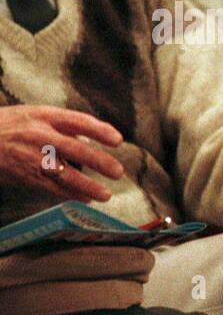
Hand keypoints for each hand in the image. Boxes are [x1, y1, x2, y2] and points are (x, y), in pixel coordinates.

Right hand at [0, 104, 122, 201]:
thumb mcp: (35, 115)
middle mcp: (39, 135)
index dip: (100, 131)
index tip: (118, 140)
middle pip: (75, 149)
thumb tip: (93, 136)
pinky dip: (70, 194)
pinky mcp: (25, 175)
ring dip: (87, 186)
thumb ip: (63, 124)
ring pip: (64, 173)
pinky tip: (85, 199)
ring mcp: (31, 156)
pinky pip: (51, 187)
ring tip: (105, 195)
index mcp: (45, 116)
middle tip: (118, 172)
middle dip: (99, 161)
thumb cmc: (11, 126)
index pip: (78, 121)